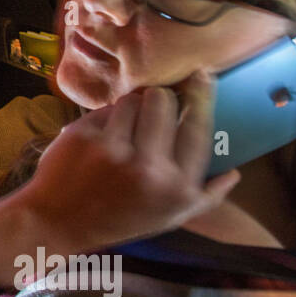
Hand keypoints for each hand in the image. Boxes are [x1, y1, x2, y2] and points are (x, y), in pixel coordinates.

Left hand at [0, 70, 239, 288]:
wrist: (59, 221)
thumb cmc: (120, 219)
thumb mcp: (169, 217)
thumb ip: (205, 196)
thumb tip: (236, 173)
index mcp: (176, 187)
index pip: (197, 127)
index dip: (201, 96)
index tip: (202, 75)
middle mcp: (148, 167)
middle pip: (163, 100)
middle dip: (159, 98)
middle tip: (153, 108)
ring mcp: (113, 150)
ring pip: (132, 99)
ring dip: (131, 107)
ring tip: (125, 127)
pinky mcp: (83, 136)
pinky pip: (105, 109)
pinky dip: (106, 117)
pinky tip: (101, 137)